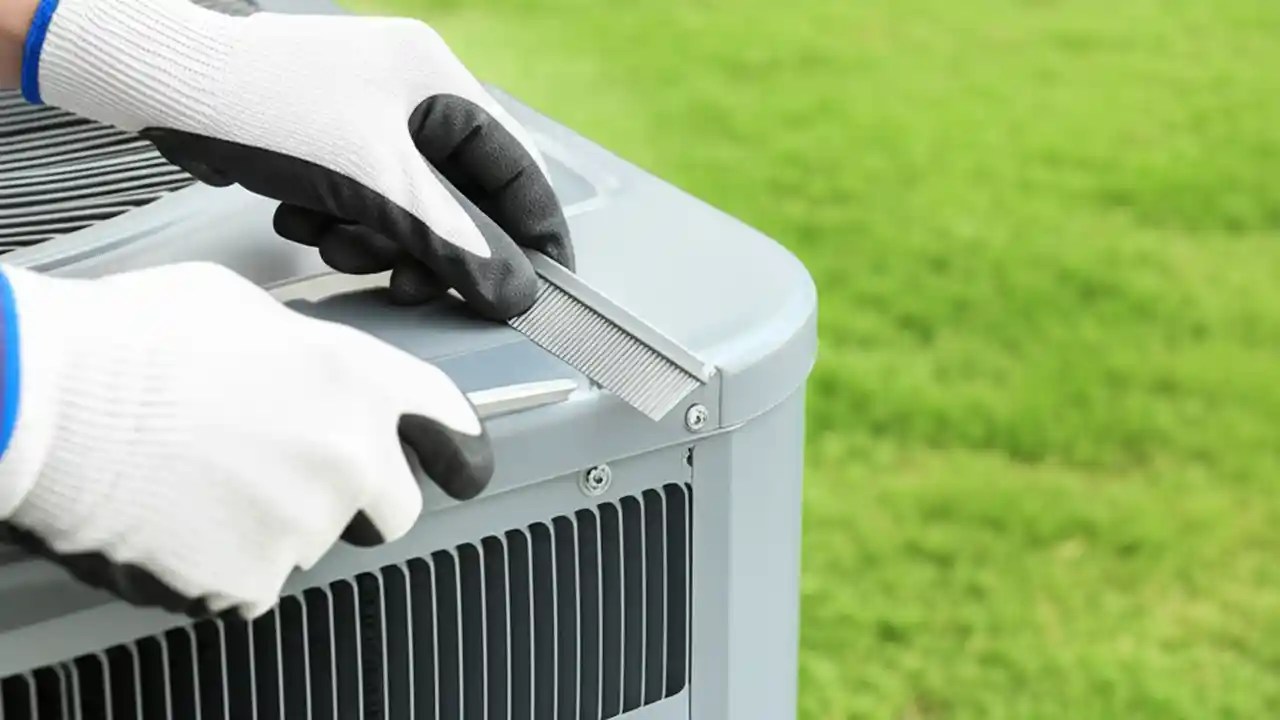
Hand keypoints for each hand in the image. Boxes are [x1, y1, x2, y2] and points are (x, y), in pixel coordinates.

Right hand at [0, 262, 488, 618]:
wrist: (45, 403)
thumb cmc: (130, 341)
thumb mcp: (240, 309)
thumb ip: (305, 350)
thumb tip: (308, 367)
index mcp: (358, 381)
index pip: (451, 422)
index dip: (455, 442)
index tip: (457, 458)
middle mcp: (350, 458)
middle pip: (397, 507)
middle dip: (361, 499)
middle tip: (295, 477)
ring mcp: (303, 527)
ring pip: (314, 543)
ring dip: (275, 524)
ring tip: (203, 483)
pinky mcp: (249, 583)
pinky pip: (252, 584)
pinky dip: (223, 565)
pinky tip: (178, 522)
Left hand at [27, 0, 572, 316]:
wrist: (163, 84)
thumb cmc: (267, 111)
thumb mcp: (376, 183)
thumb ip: (454, 242)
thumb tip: (517, 292)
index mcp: (443, 84)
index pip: (519, 172)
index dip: (534, 236)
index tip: (538, 290)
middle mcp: (415, 94)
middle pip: (460, 198)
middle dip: (430, 248)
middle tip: (408, 283)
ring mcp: (371, 115)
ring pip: (409, 207)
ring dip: (376, 240)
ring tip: (333, 241)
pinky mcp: (331, 138)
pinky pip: (364, 199)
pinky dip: (341, 221)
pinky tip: (302, 217)